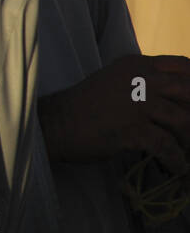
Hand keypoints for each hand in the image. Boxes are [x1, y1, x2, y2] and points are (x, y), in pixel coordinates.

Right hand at [38, 54, 189, 173]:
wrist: (56, 122)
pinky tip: (176, 167)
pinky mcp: (133, 129)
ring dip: (188, 141)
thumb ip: (143, 81)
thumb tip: (176, 99)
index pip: (183, 66)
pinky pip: (167, 146)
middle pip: (189, 92)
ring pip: (183, 120)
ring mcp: (137, 103)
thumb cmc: (84, 104)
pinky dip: (176, 160)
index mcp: (137, 65)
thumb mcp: (116, 81)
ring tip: (185, 153)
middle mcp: (141, 79)